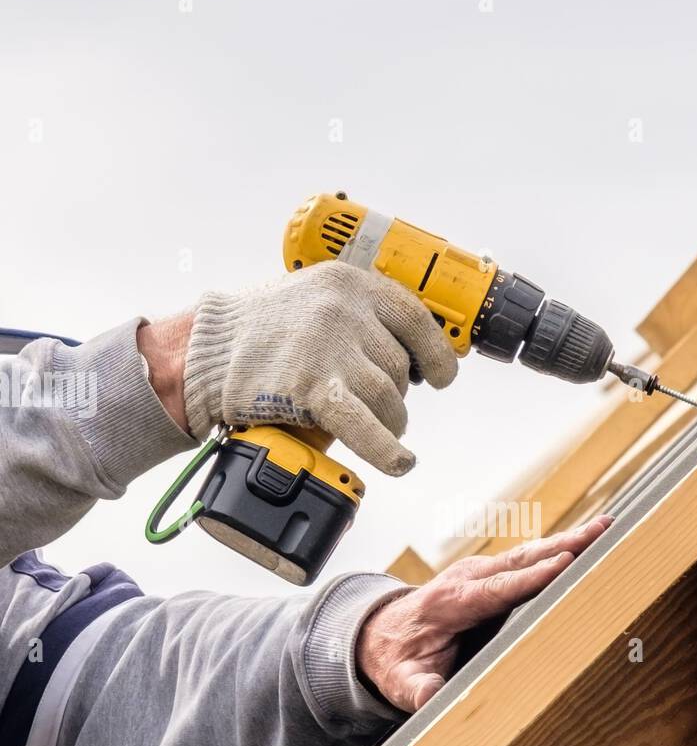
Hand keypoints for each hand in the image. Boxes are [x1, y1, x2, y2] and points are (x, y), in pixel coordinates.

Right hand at [139, 263, 457, 474]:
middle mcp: (343, 309)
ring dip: (389, 423)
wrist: (206, 352)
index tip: (441, 376)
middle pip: (398, 366)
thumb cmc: (264, 332)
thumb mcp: (317, 300)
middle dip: (393, 396)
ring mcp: (327, 346)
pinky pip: (364, 424)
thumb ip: (361, 318)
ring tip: (376, 431)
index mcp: (349, 283)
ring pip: (388, 397)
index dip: (436, 353)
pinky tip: (400, 462)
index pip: (415, 317)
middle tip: (373, 406)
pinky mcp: (310, 385)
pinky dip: (386, 448)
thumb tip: (416, 358)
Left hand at [356, 517, 613, 711]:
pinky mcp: (491, 573)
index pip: (497, 589)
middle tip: (601, 531)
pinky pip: (528, 559)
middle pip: (521, 561)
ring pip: (529, 553)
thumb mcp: (401, 680)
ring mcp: (480, 571)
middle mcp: (468, 578)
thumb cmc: (397, 658)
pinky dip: (558, 548)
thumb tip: (430, 697)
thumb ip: (416, 688)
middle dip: (562, 546)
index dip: (531, 578)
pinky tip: (588, 540)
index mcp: (450, 602)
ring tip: (606, 527)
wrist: (383, 634)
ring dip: (568, 540)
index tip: (564, 563)